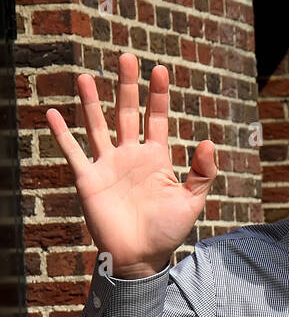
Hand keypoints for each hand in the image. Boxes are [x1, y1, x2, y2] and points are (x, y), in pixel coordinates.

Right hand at [45, 52, 217, 276]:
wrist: (139, 258)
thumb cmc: (167, 232)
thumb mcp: (191, 202)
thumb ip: (202, 173)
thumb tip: (208, 141)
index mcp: (155, 158)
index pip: (157, 119)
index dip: (158, 95)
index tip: (159, 70)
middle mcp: (130, 156)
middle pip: (127, 113)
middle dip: (127, 86)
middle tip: (127, 58)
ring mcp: (108, 166)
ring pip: (98, 126)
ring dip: (91, 102)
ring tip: (85, 77)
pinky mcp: (89, 180)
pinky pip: (73, 152)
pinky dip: (62, 134)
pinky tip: (53, 114)